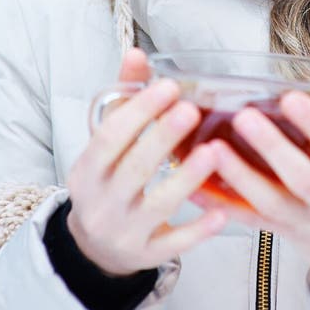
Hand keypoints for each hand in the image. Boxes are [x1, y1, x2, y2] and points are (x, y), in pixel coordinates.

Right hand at [66, 48, 225, 275]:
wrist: (94, 246)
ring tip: (213, 151)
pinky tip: (222, 212)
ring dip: (186, 178)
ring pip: (157, 206)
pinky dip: (198, 229)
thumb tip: (137, 53)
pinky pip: (175, 244)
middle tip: (191, 110)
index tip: (168, 86)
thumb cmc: (107, 179)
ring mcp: (124, 233)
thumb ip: (123, 98)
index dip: (139, 110)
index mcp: (87, 170)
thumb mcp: (105, 143)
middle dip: (162, 138)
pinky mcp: (148, 255)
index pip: (109, 137)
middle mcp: (101, 204)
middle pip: (134, 169)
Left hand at [206, 53, 309, 295]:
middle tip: (244, 116)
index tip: (291, 98)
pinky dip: (223, 205)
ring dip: (239, 177)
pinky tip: (197, 186)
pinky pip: (252, 222)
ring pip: (272, 205)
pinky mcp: (288, 237)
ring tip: (212, 148)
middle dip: (273, 148)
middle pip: (304, 179)